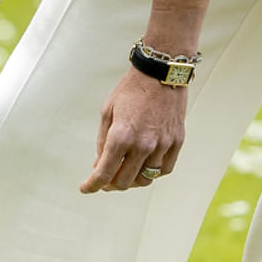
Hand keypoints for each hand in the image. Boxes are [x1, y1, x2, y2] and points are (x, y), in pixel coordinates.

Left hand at [80, 69, 185, 192]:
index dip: (91, 186)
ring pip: (145, 180)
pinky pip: (164, 170)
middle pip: (124, 182)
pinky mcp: (176, 142)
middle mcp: (143, 145)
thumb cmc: (130, 91)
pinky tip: (143, 167)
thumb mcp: (107, 113)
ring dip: (131, 181)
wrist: (160, 73)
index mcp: (121, 136)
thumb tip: (100, 165)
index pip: (104, 174)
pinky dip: (152, 173)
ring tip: (124, 173)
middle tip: (104, 180)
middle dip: (110, 185)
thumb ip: (103, 142)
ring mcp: (162, 145)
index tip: (85, 188)